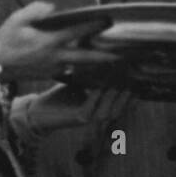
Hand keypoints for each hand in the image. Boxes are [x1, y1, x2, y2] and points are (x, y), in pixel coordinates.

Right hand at [0, 1, 117, 80]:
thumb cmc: (5, 40)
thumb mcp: (17, 19)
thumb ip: (37, 9)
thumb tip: (54, 7)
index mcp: (49, 42)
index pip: (77, 32)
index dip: (94, 26)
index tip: (109, 20)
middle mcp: (55, 57)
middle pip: (86, 58)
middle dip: (105, 56)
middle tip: (122, 54)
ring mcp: (53, 69)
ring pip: (80, 66)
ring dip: (96, 62)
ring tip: (113, 59)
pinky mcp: (50, 75)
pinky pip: (70, 70)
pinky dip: (80, 66)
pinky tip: (90, 62)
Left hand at [16, 84, 131, 135]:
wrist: (37, 111)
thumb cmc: (59, 97)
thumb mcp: (80, 84)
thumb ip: (93, 77)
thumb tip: (107, 58)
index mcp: (101, 109)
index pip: (122, 103)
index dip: (131, 93)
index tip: (137, 78)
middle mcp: (98, 116)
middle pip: (120, 108)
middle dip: (127, 94)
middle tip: (132, 77)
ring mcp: (90, 118)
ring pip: (109, 110)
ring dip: (115, 95)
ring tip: (119, 80)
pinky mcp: (79, 118)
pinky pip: (92, 106)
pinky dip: (97, 95)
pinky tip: (100, 85)